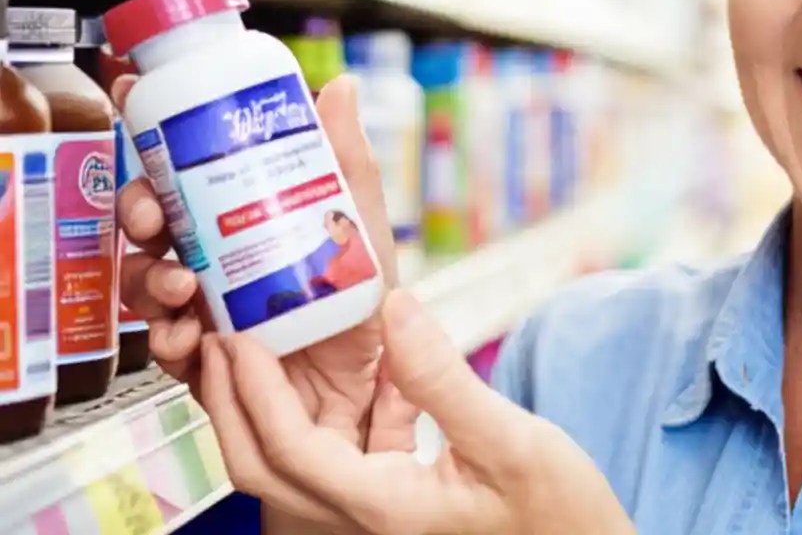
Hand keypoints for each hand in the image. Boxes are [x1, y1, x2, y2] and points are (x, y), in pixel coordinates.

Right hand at [113, 75, 413, 454]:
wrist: (369, 378)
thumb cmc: (363, 298)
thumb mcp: (359, 223)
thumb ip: (348, 162)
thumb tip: (342, 88)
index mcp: (237, 215)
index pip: (180, 169)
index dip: (149, 137)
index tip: (132, 100)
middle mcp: (212, 256)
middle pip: (149, 221)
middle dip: (137, 211)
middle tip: (153, 216)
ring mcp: (202, 304)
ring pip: (145, 280)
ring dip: (148, 279)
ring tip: (182, 284)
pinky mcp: (203, 356)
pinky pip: (165, 345)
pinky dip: (167, 340)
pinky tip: (187, 336)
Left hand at [201, 288, 634, 534]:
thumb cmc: (559, 518)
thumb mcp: (511, 442)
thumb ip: (445, 379)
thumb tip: (395, 308)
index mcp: (383, 509)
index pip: (288, 450)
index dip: (251, 392)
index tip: (237, 337)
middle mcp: (365, 520)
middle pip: (267, 467)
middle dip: (233, 403)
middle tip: (221, 339)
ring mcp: (379, 515)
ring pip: (299, 462)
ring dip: (274, 407)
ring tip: (269, 345)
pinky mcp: (401, 503)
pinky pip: (350, 456)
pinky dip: (343, 413)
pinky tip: (377, 369)